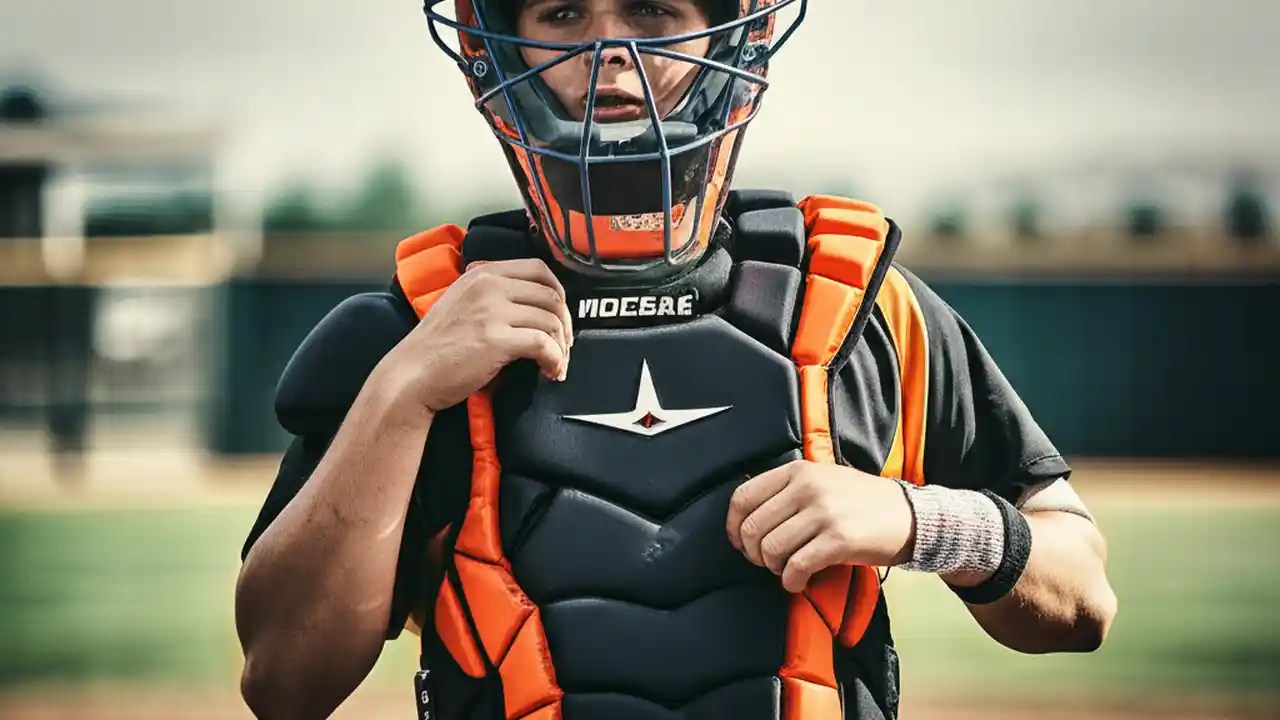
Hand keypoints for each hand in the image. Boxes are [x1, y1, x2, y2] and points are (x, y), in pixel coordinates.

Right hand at [381, 259, 573, 412]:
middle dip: (565, 323)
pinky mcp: (496, 340)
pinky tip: (551, 371)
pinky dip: (554, 360)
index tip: (559, 316)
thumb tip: (533, 302)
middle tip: (563, 345)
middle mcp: (488, 285)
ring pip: (551, 321)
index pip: (539, 269)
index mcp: (482, 272)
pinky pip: (543, 344)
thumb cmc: (437, 346)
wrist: (412, 375)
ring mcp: (492, 311)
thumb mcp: (461, 301)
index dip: (558, 293)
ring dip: (561, 346)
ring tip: (556, 364)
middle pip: (551, 295)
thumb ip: (492, 294)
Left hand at [726, 461, 915, 592]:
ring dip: (774, 568)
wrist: (910, 516)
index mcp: (798, 471)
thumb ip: (788, 489)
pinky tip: (798, 582)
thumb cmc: (861, 502)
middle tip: (768, 562)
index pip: (743, 497)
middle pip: (753, 528)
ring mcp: (823, 513)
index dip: (734, 526)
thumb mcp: (822, 479)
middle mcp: (807, 487)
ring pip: (772, 549)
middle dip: (754, 554)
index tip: (740, 543)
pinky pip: (796, 566)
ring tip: (787, 570)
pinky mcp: (839, 540)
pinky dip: (791, 581)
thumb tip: (746, 515)